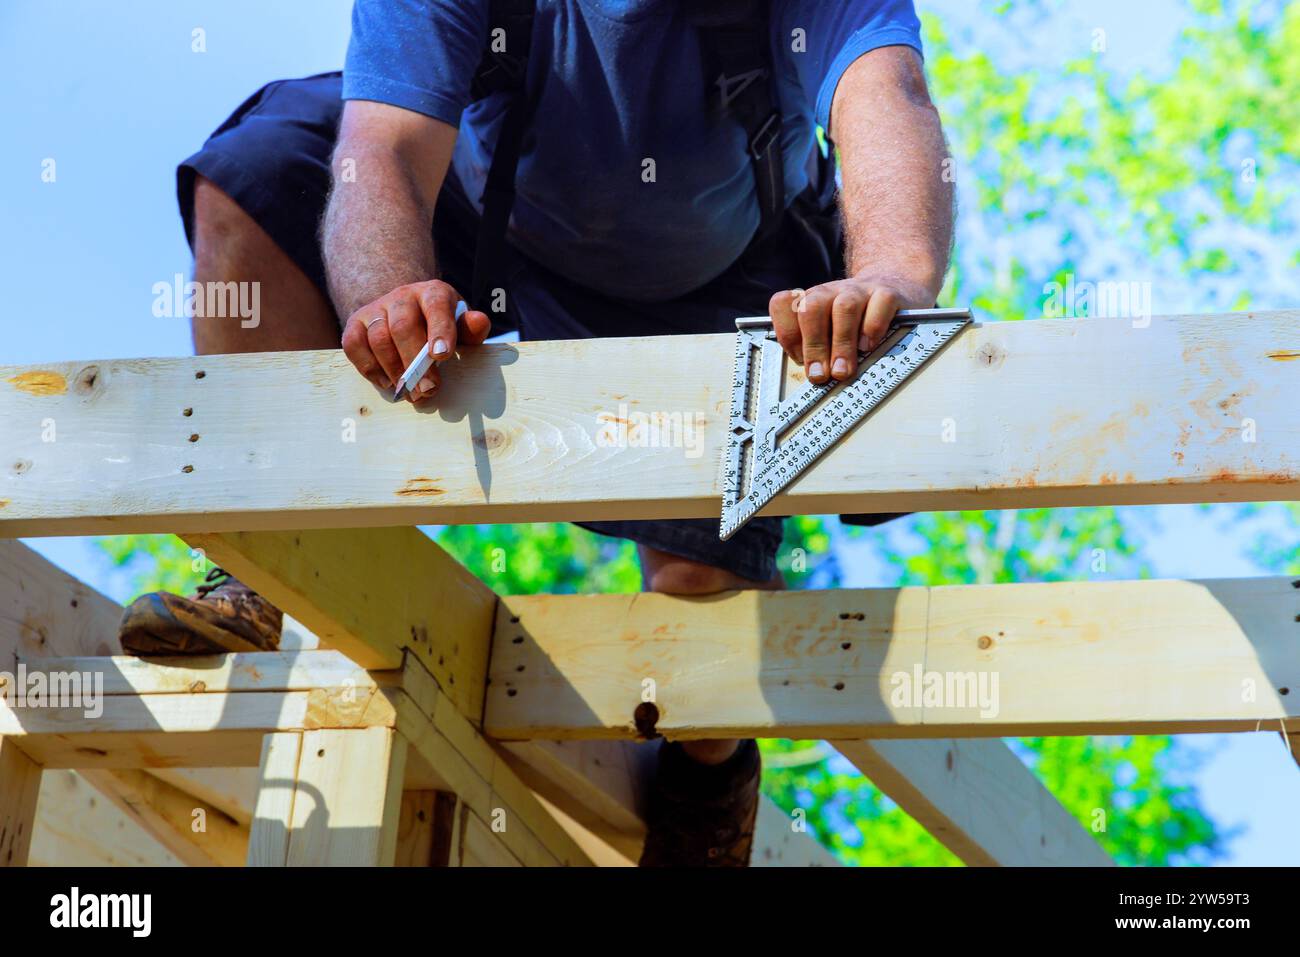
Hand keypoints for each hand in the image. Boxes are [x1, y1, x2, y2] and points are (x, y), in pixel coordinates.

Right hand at [341, 280, 490, 400]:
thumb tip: (480, 322)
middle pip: (403, 327)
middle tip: (428, 389)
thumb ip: (471, 328)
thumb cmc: (440, 324)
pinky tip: (387, 383)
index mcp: (433, 293)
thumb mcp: (460, 324)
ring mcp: (377, 308)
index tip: (442, 356)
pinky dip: (369, 368)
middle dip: (415, 363)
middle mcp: (402, 296)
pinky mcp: (356, 323)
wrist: (407, 310)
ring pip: (378, 339)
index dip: (439, 331)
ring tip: (410, 393)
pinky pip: (354, 345)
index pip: (436, 307)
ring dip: (394, 370)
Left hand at [768, 275, 933, 384]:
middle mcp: (831, 291)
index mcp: (810, 300)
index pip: (782, 303)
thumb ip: (814, 348)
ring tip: (843, 370)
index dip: (787, 333)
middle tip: (820, 375)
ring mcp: (860, 290)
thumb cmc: (854, 321)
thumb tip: (814, 376)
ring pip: (845, 308)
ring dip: (842, 344)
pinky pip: (879, 304)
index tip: (799, 360)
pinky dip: (872, 328)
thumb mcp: (828, 331)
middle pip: (812, 307)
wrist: (892, 289)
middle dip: (814, 345)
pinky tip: (869, 346)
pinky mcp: (887, 293)